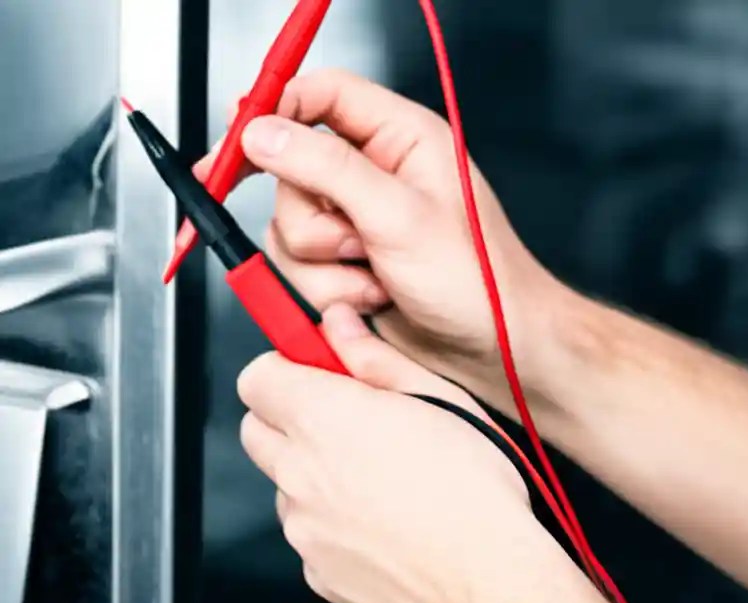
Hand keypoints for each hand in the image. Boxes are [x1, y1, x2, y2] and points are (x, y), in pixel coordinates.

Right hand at [199, 69, 575, 398]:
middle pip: (289, 169)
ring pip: (287, 227)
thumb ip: (327, 168)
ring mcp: (358, 221)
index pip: (321, 94)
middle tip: (357, 240)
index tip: (241, 143)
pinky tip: (372, 299)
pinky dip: (329, 291)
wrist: (493, 351)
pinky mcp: (346, 264)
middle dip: (313, 220)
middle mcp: (377, 174)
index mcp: (403, 138)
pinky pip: (297, 268)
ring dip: (325, 264)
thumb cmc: (480, 283)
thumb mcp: (400, 216)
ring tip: (377, 276)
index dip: (274, 110)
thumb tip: (264, 133)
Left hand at [237, 302, 568, 602]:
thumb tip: (341, 327)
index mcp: (326, 419)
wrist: (488, 584)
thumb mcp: (441, 400)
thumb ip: (376, 359)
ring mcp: (304, 529)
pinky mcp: (318, 574)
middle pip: (257, 430)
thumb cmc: (476, 493)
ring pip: (288, 487)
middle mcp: (301, 473)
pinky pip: (314, 538)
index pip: (258, 376)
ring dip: (320, 477)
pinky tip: (393, 527)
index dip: (287, 367)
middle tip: (352, 421)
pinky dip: (340, 528)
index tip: (317, 369)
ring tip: (389, 483)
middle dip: (292, 417)